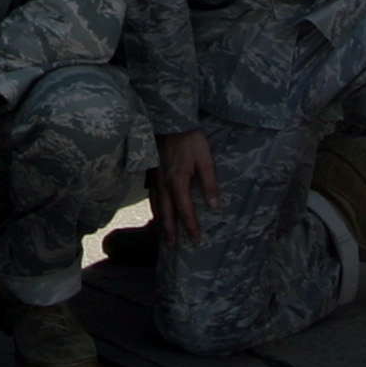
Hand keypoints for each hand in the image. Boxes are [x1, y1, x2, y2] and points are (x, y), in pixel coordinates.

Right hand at [151, 128, 217, 248]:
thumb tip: (214, 207)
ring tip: (164, 235)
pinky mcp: (151, 171)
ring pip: (156, 205)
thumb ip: (209, 184)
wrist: (169, 119)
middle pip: (166, 212)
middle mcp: (163, 183)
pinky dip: (154, 207)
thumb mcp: (205, 159)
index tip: (196, 241)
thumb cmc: (190, 138)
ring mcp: (154, 178)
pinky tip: (157, 211)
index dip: (191, 227)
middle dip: (170, 231)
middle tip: (173, 246)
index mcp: (177, 181)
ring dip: (160, 222)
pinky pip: (151, 195)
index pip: (185, 210)